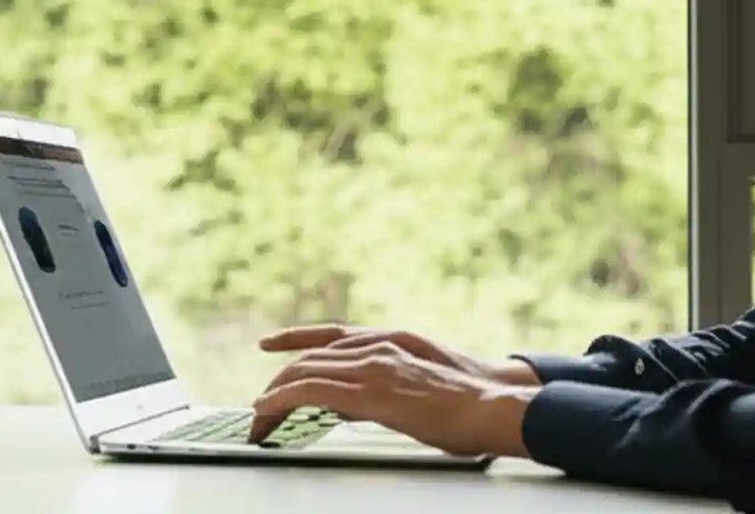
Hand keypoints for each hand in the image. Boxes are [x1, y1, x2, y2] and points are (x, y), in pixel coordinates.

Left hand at [258, 324, 539, 385]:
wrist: (496, 403)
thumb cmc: (469, 401)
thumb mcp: (420, 381)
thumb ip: (384, 385)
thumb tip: (350, 406)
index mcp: (390, 340)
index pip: (330, 335)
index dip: (295, 339)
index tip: (270, 344)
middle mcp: (377, 346)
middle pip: (311, 358)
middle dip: (280, 383)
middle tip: (261, 409)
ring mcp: (373, 365)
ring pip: (305, 372)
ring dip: (275, 396)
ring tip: (258, 419)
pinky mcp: (371, 391)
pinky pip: (311, 390)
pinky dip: (283, 400)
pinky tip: (268, 412)